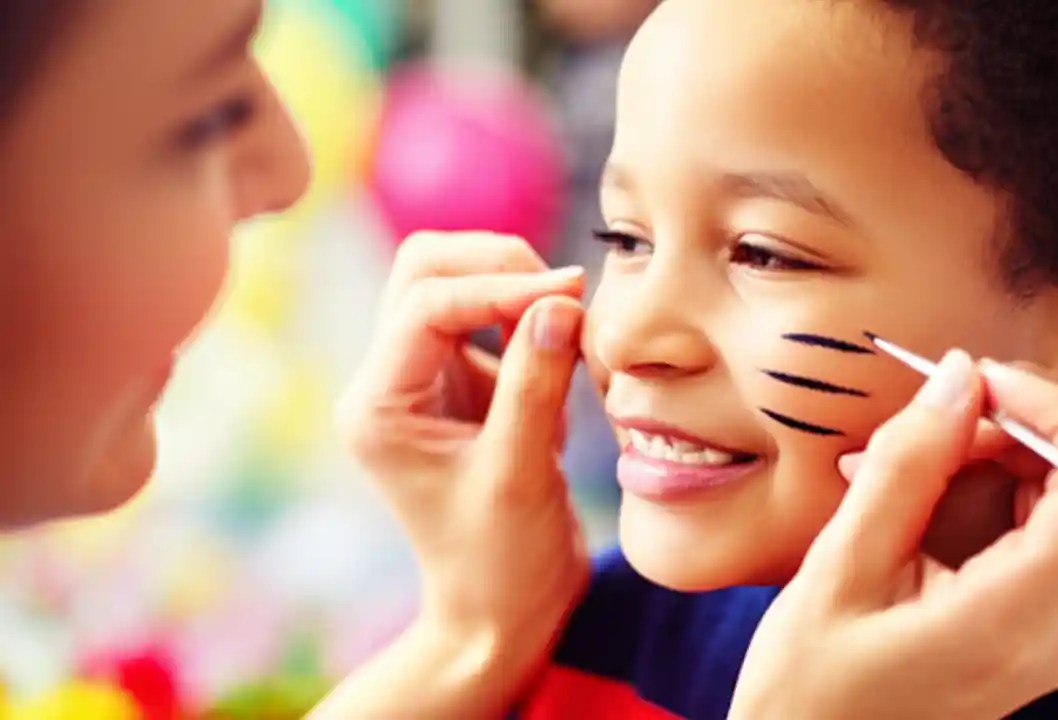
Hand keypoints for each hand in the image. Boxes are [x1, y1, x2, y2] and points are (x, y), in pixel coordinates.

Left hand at [319, 233, 589, 718]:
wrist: (501, 617)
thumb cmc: (502, 563)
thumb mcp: (520, 473)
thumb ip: (536, 382)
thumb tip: (561, 300)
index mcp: (378, 405)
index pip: (427, 302)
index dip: (500, 287)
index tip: (571, 296)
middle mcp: (388, 384)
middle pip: (426, 270)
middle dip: (498, 269)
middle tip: (569, 296)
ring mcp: (423, 383)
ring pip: (458, 287)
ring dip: (517, 298)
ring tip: (569, 349)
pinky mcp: (461, 389)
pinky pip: (494, 326)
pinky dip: (533, 335)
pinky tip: (558, 396)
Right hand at [730, 352, 1057, 719]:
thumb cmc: (810, 687)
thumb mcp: (840, 568)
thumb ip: (906, 467)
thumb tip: (958, 377)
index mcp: (1019, 619)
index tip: (983, 384)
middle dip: (1020, 426)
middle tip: (930, 415)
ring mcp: (1056, 632)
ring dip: (998, 453)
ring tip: (903, 456)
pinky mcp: (1036, 626)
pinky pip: (1040, 530)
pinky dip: (989, 488)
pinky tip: (916, 488)